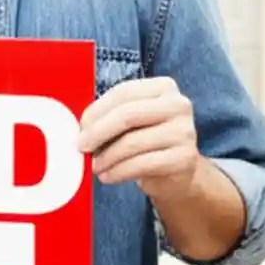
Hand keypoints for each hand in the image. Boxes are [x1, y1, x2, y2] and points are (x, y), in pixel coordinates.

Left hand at [76, 76, 199, 198]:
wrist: (178, 171)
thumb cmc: (146, 139)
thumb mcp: (131, 120)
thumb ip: (109, 115)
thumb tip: (81, 128)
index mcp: (163, 87)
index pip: (122, 93)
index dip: (96, 111)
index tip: (80, 127)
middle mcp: (178, 105)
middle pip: (127, 115)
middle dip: (98, 132)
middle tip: (81, 147)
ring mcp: (184, 132)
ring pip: (132, 142)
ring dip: (106, 157)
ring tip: (94, 166)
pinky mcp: (185, 158)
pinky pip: (142, 164)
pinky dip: (118, 172)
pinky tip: (107, 177)